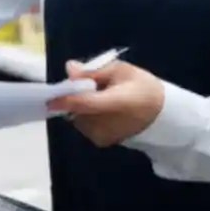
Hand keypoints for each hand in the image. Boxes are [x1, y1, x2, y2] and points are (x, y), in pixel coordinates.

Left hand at [46, 60, 164, 146]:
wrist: (160, 115)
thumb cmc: (141, 87)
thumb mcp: (122, 70)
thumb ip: (94, 71)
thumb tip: (70, 68)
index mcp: (119, 102)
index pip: (86, 103)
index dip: (66, 100)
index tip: (50, 97)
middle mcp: (110, 123)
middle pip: (78, 110)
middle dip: (74, 97)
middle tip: (87, 86)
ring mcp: (104, 135)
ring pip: (77, 117)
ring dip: (80, 107)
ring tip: (99, 98)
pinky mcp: (100, 142)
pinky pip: (82, 124)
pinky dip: (85, 115)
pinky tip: (101, 111)